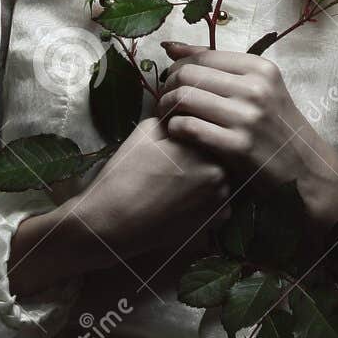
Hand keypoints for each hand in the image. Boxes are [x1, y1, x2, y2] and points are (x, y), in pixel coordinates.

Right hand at [78, 115, 231, 265]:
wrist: (114, 220)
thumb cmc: (127, 174)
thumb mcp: (146, 131)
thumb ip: (175, 119)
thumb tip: (187, 116)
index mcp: (204, 147)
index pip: (211, 131)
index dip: (195, 133)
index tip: (178, 140)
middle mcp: (220, 173)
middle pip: (220, 155)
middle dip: (203, 154)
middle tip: (176, 162)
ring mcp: (221, 200)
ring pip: (222, 178)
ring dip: (208, 176)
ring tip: (177, 182)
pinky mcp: (216, 222)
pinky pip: (221, 203)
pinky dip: (207, 200)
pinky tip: (183, 200)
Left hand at [157, 40, 323, 192]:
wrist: (304, 170)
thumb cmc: (276, 128)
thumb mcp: (261, 89)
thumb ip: (220, 68)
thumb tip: (170, 47)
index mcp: (261, 69)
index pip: (202, 56)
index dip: (178, 67)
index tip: (172, 81)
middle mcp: (256, 88)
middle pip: (189, 75)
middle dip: (167, 87)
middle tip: (164, 101)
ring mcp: (248, 117)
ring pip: (184, 98)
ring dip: (166, 107)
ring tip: (166, 117)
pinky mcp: (238, 145)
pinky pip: (189, 126)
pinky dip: (174, 128)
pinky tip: (176, 134)